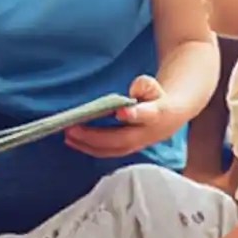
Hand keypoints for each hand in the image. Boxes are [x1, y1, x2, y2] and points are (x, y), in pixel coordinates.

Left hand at [65, 76, 181, 158]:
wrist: (169, 119)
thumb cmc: (156, 98)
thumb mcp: (154, 86)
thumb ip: (145, 85)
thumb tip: (134, 89)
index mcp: (157, 114)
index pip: (148, 115)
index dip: (136, 114)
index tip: (121, 111)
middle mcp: (146, 134)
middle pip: (122, 139)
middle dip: (96, 136)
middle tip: (73, 129)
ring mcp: (137, 145)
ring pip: (113, 150)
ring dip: (88, 145)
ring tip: (68, 136)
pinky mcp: (127, 150)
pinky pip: (108, 152)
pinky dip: (89, 148)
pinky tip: (73, 141)